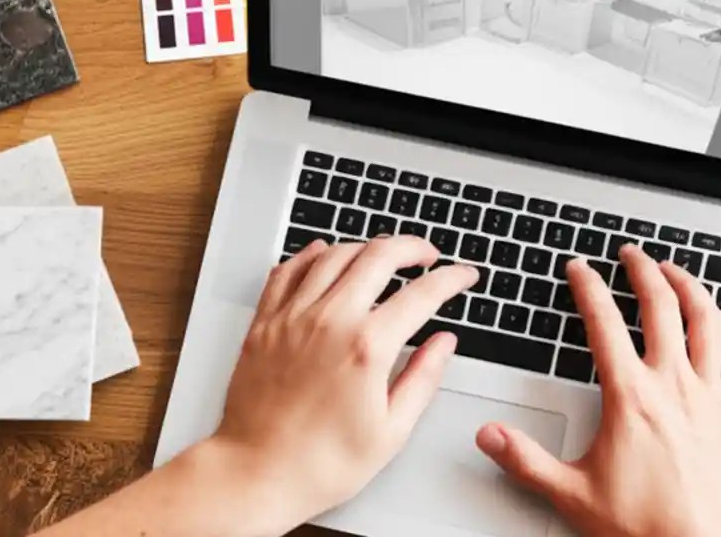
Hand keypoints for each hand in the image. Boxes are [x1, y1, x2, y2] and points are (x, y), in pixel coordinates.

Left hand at [214, 237, 476, 535]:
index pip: (422, 293)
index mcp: (367, 348)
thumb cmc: (320, 463)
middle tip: (427, 256)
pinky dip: (311, 254)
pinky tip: (324, 253)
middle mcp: (330, 321)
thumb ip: (423, 378)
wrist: (256, 474)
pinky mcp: (265, 323)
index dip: (452, 278)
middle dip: (412, 247)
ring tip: (383, 255)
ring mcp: (293, 317)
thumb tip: (443, 343)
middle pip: (379, 255)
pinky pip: (288, 269)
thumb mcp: (391, 430)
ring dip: (367, 247)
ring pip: (335, 254)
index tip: (463, 276)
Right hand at [476, 245, 720, 536]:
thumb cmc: (648, 526)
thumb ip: (526, 460)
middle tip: (629, 253)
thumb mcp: (573, 493)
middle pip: (659, 306)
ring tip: (674, 269)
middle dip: (641, 270)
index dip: (588, 288)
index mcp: (630, 397)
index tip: (579, 269)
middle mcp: (672, 385)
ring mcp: (710, 395)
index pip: (602, 324)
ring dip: (689, 286)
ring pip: (705, 321)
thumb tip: (489, 436)